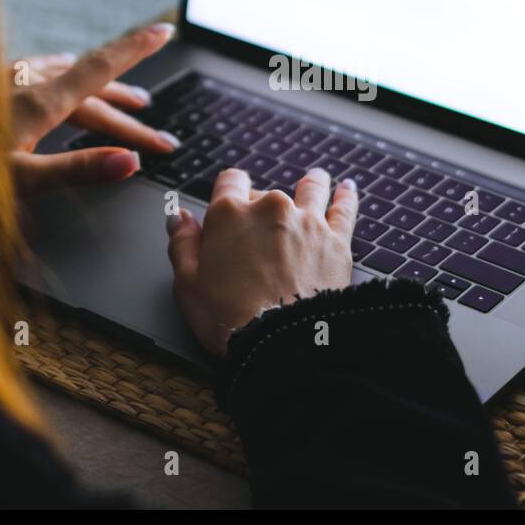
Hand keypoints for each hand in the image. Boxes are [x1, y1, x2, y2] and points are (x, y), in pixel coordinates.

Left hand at [9, 23, 179, 192]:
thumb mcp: (23, 179)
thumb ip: (77, 169)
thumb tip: (131, 161)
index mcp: (42, 103)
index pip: (102, 69)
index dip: (136, 49)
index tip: (163, 32)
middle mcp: (29, 83)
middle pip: (92, 87)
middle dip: (127, 103)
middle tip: (152, 119)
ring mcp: (7, 79)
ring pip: (67, 75)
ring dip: (101, 86)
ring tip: (127, 95)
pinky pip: (39, 68)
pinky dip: (63, 69)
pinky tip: (61, 65)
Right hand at [166, 167, 359, 355]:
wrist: (281, 344)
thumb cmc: (230, 319)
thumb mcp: (187, 285)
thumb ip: (182, 244)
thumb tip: (178, 218)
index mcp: (230, 215)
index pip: (230, 181)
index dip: (229, 189)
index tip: (232, 198)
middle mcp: (270, 208)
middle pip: (266, 192)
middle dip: (263, 205)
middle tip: (262, 228)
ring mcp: (307, 221)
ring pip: (310, 188)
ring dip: (310, 183)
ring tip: (314, 180)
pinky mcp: (336, 241)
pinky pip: (344, 209)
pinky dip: (345, 197)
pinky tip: (346, 190)